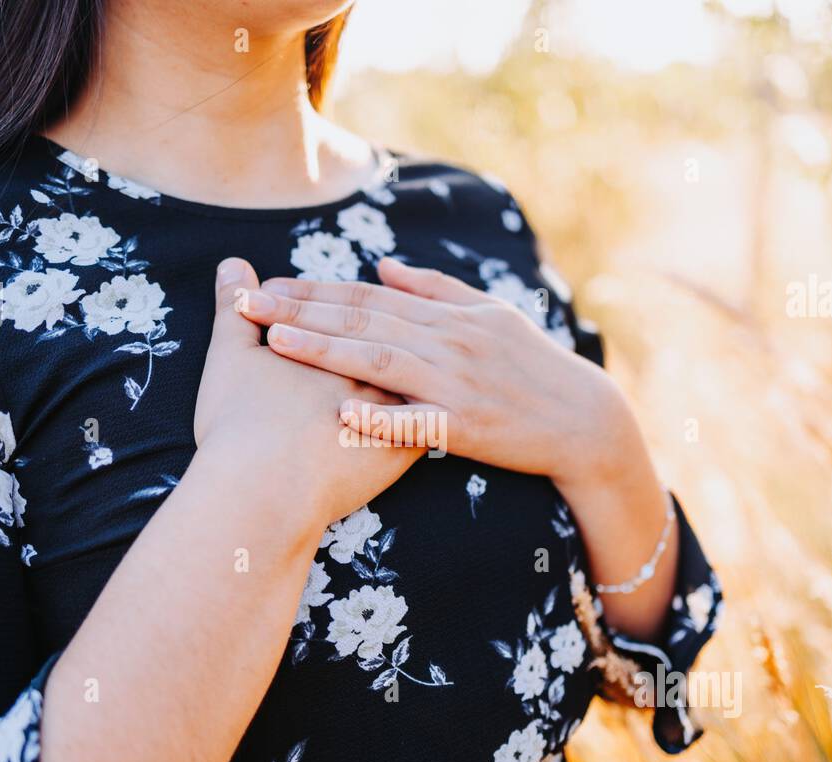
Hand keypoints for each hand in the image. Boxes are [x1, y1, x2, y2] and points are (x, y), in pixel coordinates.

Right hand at [194, 258, 422, 529]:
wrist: (263, 491)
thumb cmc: (238, 423)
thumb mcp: (229, 357)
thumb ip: (232, 311)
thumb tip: (231, 265)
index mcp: (336, 345)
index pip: (351, 314)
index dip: (336, 309)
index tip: (330, 318)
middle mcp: (372, 372)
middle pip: (390, 343)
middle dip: (382, 337)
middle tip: (367, 343)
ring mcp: (393, 413)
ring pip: (416, 385)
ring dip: (408, 378)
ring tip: (396, 375)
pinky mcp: (402, 456)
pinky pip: (424, 434)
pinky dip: (421, 425)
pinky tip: (420, 420)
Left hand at [236, 257, 624, 488]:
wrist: (582, 419)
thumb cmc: (531, 367)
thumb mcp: (490, 315)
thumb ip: (435, 289)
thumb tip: (384, 265)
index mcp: (448, 316)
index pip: (370, 297)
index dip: (316, 290)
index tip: (270, 285)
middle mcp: (447, 342)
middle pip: (363, 321)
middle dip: (302, 311)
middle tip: (249, 305)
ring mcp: (455, 383)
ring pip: (379, 360)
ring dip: (325, 350)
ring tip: (276, 342)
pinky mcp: (465, 426)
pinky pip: (415, 421)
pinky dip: (378, 416)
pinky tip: (339, 412)